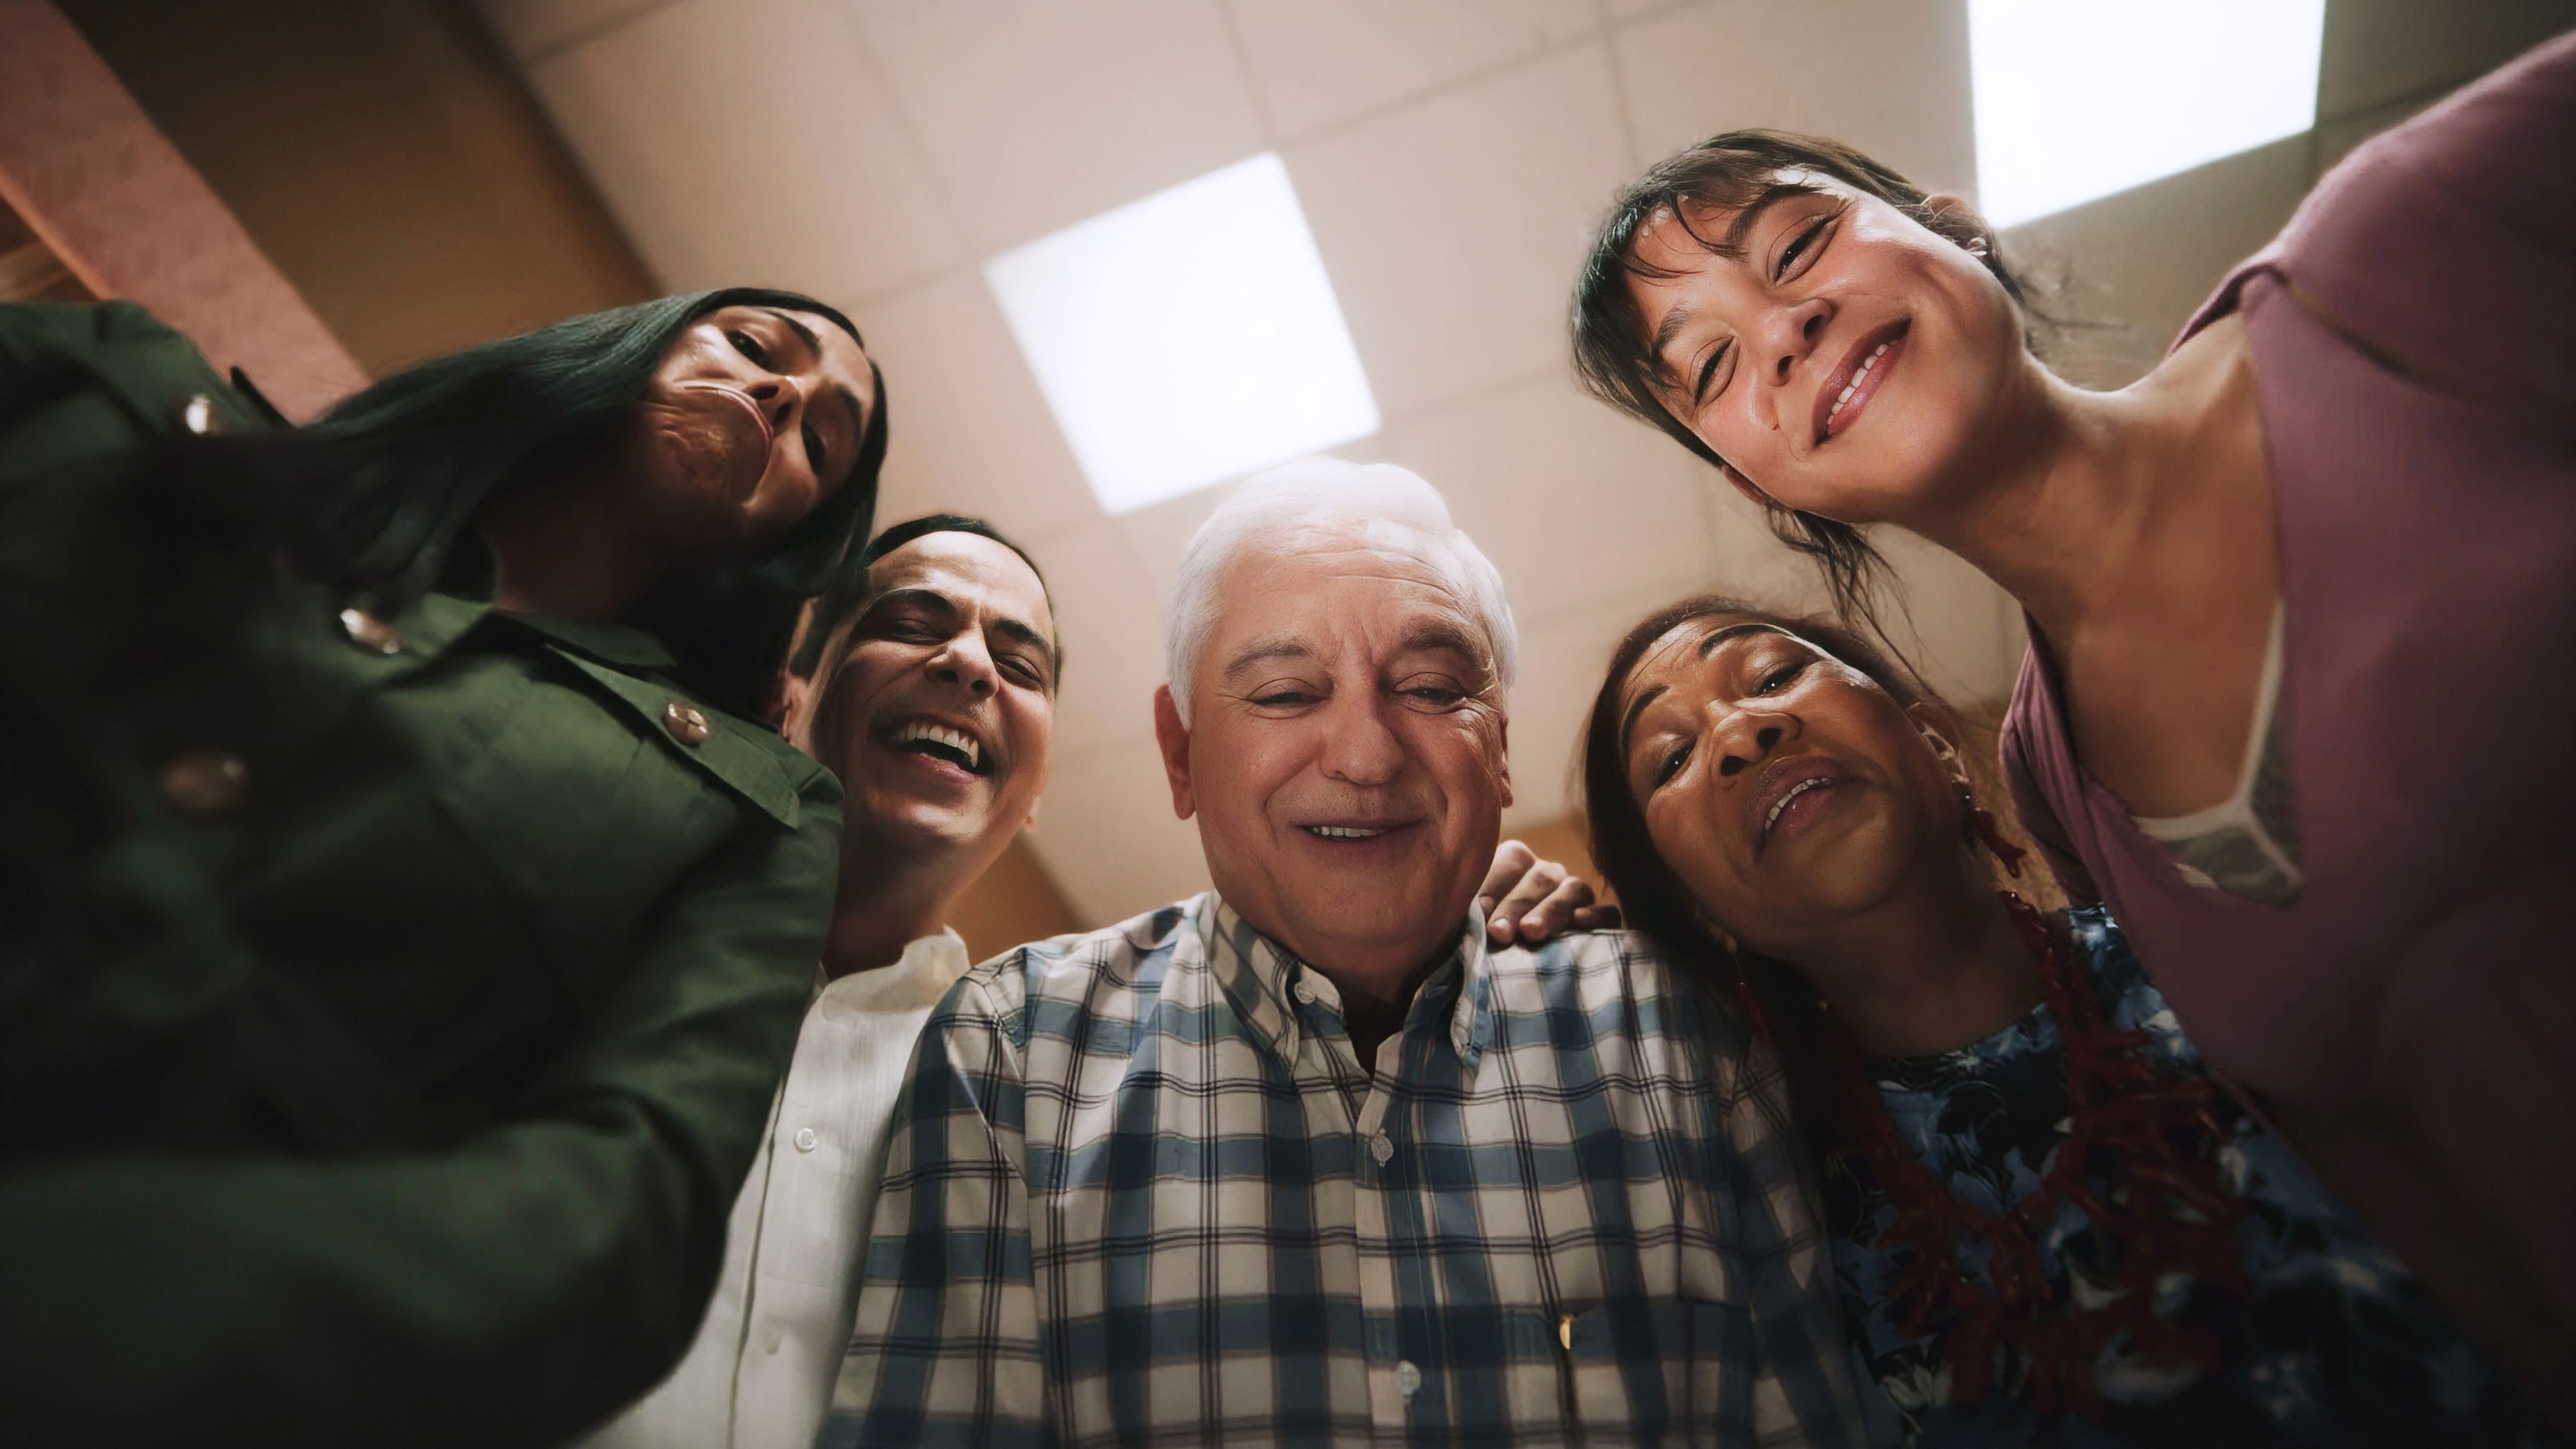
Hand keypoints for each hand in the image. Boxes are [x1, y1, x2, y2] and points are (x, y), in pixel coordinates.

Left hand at [1478, 839, 1620, 945]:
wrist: (1507, 977)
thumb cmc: (1477, 944)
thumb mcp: (1466, 924)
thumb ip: (1467, 913)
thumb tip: (1469, 914)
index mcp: (1514, 863)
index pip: (1510, 860)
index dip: (1494, 885)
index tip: (1479, 912)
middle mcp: (1547, 874)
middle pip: (1540, 878)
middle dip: (1516, 906)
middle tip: (1498, 933)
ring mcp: (1575, 895)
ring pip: (1573, 890)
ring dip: (1551, 911)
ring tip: (1531, 933)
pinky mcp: (1601, 920)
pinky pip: (1606, 913)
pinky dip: (1595, 918)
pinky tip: (1578, 928)